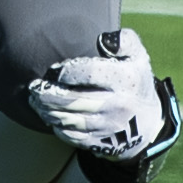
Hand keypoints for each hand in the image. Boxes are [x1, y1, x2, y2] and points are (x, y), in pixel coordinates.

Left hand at [29, 28, 174, 158]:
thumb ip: (124, 40)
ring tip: (35, 101)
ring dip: (46, 111)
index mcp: (126, 80)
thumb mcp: (137, 56)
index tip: (54, 70)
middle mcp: (118, 105)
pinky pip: (73, 137)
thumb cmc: (134, 81)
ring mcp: (110, 126)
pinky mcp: (103, 143)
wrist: (149, 123)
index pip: (89, 74)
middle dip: (47, 94)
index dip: (66, 71)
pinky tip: (49, 116)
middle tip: (33, 87)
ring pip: (69, 120)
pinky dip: (57, 127)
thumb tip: (103, 39)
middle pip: (73, 100)